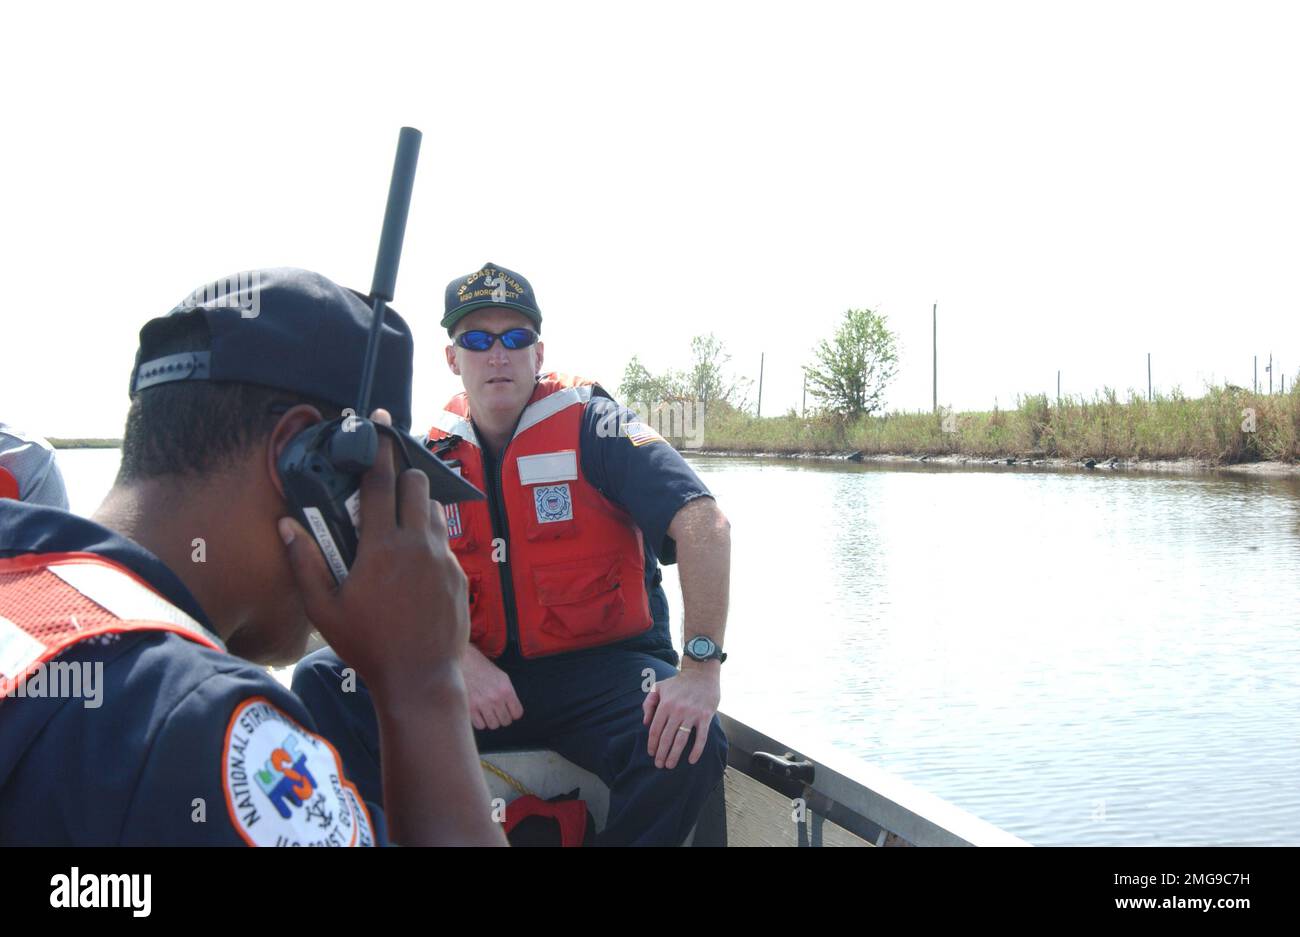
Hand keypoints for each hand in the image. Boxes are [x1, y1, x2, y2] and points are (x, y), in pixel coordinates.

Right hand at [279, 408, 469, 698]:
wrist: (419, 679)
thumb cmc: (367, 646)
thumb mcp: (324, 609)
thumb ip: (304, 562)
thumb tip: (286, 526)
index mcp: (381, 546)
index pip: (382, 481)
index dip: (380, 448)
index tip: (378, 423)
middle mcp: (417, 544)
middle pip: (417, 484)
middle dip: (403, 473)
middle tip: (386, 480)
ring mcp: (443, 558)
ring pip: (434, 509)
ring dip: (418, 505)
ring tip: (397, 522)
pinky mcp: (459, 574)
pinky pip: (444, 540)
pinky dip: (428, 537)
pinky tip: (413, 561)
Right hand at [462, 643, 523, 730]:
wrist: (462, 661)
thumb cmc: (481, 668)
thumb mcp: (501, 676)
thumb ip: (508, 693)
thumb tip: (512, 710)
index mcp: (506, 689)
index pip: (517, 713)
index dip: (513, 713)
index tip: (508, 711)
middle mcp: (496, 698)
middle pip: (505, 721)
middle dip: (502, 717)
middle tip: (496, 710)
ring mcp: (482, 704)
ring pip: (493, 725)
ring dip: (491, 720)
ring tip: (487, 711)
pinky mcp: (469, 708)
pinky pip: (480, 725)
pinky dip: (480, 721)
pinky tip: (478, 712)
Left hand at [642, 665, 720, 768]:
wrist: (701, 673)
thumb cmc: (678, 683)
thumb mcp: (658, 687)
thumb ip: (648, 703)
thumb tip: (645, 723)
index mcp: (665, 704)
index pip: (655, 729)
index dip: (652, 744)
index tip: (651, 754)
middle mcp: (677, 710)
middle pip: (666, 737)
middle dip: (661, 753)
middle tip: (659, 765)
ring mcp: (692, 714)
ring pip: (681, 740)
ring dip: (674, 755)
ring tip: (669, 765)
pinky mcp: (705, 717)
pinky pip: (701, 737)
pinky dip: (696, 750)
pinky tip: (692, 760)